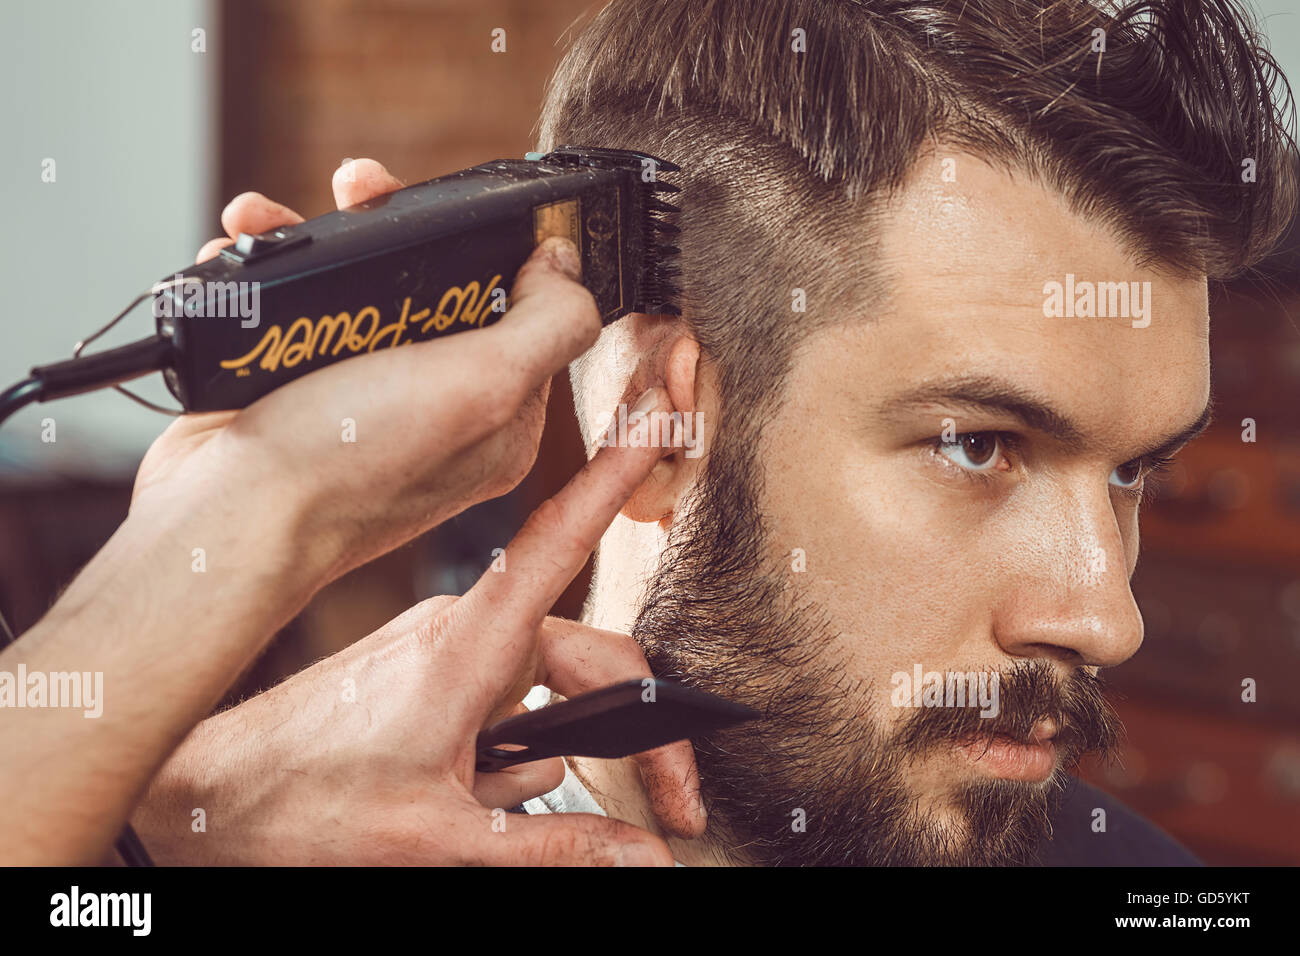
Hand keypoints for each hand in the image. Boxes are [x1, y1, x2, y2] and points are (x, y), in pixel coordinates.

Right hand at [132, 159, 598, 586]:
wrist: (222, 516)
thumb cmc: (346, 464)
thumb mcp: (483, 387)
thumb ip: (547, 325)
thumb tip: (566, 267)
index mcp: (499, 415)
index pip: (525, 311)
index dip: (498, 248)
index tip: (463, 210)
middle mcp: (437, 406)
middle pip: (437, 286)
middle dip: (397, 227)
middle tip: (357, 187)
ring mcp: (364, 398)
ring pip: (358, 290)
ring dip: (316, 238)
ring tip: (269, 219)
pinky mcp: (296, 390)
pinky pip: (294, 310)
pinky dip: (268, 274)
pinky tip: (241, 255)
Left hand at [133, 388, 702, 865]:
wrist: (213, 800)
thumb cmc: (302, 805)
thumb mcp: (442, 839)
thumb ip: (555, 845)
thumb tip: (640, 858)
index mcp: (466, 648)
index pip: (560, 542)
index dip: (615, 478)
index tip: (654, 421)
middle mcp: (461, 631)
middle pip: (584, 654)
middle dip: (633, 728)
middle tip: (670, 803)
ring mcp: (442, 647)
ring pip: (544, 684)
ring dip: (555, 750)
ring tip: (513, 810)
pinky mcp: (426, 669)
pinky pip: (504, 696)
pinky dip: (510, 750)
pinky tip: (478, 792)